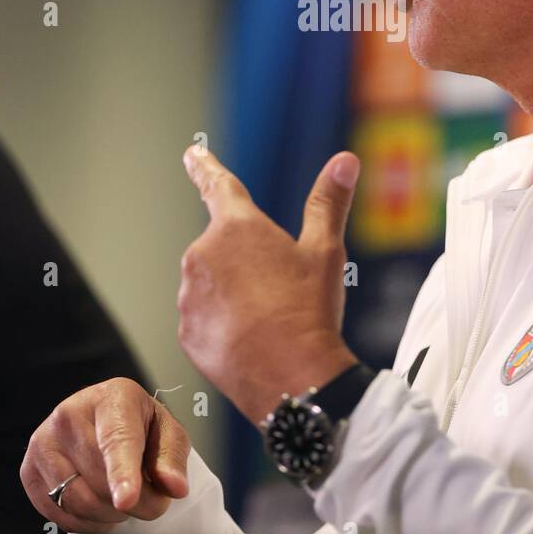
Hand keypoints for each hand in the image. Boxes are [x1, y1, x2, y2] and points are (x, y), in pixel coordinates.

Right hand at [20, 377, 190, 533]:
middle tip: (151, 499)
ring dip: (110, 515)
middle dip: (136, 503)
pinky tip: (100, 506)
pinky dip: (86, 522)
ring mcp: (43, 442)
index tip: (127, 499)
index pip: (116, 439)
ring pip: (78, 502)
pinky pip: (59, 514)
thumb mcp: (168, 434)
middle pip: (101, 481)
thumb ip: (172, 459)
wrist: (102, 423)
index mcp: (111, 398)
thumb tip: (174, 487)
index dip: (122, 472)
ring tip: (125, 500)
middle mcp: (69, 414)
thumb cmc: (140, 428)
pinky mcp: (28, 470)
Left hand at [177, 148, 360, 423]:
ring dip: (233, 293)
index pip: (217, 185)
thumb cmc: (310, 313)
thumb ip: (329, 201)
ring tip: (268, 318)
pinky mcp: (187, 331)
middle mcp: (203, 255)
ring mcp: (190, 295)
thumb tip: (345, 161)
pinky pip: (204, 318)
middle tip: (279, 288)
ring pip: (212, 283)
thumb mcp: (325, 252)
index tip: (192, 154)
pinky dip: (223, 324)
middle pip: (223, 246)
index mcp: (237, 227)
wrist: (293, 379)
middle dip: (245, 260)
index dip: (205, 166)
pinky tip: (250, 338)